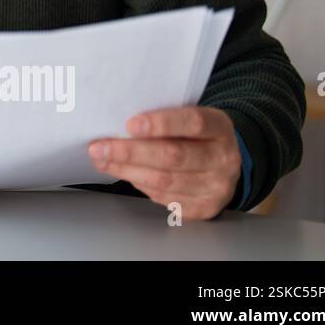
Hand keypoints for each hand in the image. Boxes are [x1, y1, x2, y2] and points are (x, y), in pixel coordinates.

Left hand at [89, 106, 241, 219]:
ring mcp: (216, 187)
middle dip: (130, 152)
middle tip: (99, 148)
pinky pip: (164, 198)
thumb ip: (163, 117)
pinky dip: (139, 184)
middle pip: (173, 157)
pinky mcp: (204, 208)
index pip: (193, 123)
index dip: (160, 124)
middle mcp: (223, 159)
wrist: (225, 162)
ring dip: (127, 170)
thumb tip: (119, 123)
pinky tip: (125, 173)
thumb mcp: (188, 116)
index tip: (130, 124)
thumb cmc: (197, 134)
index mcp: (220, 128)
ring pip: (164, 181)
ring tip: (103, 160)